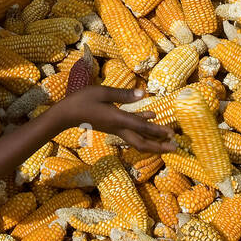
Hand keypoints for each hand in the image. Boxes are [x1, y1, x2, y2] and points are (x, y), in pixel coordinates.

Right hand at [54, 85, 176, 153]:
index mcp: (118, 120)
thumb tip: (143, 93)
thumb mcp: (102, 93)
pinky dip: (142, 125)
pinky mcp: (113, 126)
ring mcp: (116, 129)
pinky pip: (131, 129)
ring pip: (138, 139)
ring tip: (167, 138)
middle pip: (142, 143)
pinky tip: (150, 116)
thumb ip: (123, 94)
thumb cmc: (82, 101)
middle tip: (175, 147)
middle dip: (159, 146)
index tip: (171, 135)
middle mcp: (119, 128)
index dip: (158, 132)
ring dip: (153, 139)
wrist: (65, 114)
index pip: (142, 128)